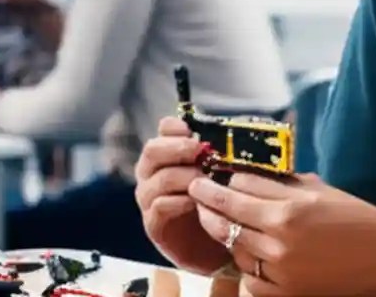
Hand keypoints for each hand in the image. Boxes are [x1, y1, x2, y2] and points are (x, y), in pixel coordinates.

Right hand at [135, 117, 230, 274]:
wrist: (211, 248)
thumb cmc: (214, 204)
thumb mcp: (217, 175)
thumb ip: (215, 154)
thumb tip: (228, 133)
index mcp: (165, 155)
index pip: (163, 130)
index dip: (175, 128)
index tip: (192, 131)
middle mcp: (150, 173)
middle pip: (152, 150)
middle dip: (177, 148)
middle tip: (200, 151)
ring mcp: (148, 199)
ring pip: (160, 178)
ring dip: (185, 177)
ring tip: (207, 182)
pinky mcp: (152, 224)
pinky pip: (160, 206)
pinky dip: (180, 202)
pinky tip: (196, 203)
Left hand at [189, 172, 375, 296]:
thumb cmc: (354, 217)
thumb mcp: (317, 189)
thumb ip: (280, 183)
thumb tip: (243, 174)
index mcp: (289, 208)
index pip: (238, 188)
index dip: (221, 180)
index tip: (207, 175)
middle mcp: (280, 239)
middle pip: (227, 217)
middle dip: (207, 202)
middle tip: (197, 191)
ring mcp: (281, 269)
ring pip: (234, 248)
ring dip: (226, 234)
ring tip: (222, 222)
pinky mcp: (287, 292)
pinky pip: (250, 279)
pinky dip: (246, 266)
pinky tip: (248, 253)